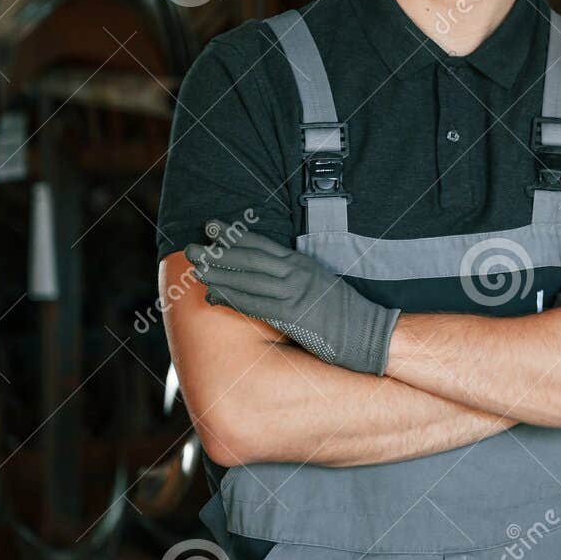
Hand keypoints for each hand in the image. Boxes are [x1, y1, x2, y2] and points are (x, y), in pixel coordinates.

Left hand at [185, 224, 399, 375]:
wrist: (367, 331)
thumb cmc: (345, 312)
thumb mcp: (319, 283)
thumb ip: (295, 277)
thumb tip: (267, 277)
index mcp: (302, 264)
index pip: (262, 245)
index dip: (235, 236)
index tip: (213, 227)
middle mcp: (296, 274)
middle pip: (250, 257)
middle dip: (219, 251)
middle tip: (193, 245)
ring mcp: (293, 293)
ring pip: (248, 278)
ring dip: (219, 272)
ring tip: (196, 266)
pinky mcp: (291, 315)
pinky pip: (254, 303)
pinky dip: (232, 297)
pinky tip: (213, 294)